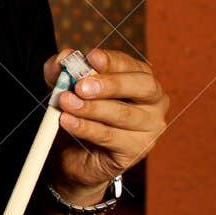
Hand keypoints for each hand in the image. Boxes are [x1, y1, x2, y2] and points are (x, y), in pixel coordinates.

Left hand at [45, 47, 168, 201]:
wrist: (74, 156)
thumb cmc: (78, 115)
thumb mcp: (66, 89)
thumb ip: (62, 72)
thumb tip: (63, 58)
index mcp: (140, 78)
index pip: (132, 65)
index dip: (111, 61)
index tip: (91, 58)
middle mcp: (153, 101)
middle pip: (143, 87)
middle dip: (111, 84)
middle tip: (81, 86)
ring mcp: (149, 127)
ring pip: (124, 114)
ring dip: (92, 108)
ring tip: (66, 102)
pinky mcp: (137, 150)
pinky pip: (110, 137)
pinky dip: (86, 128)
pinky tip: (67, 121)